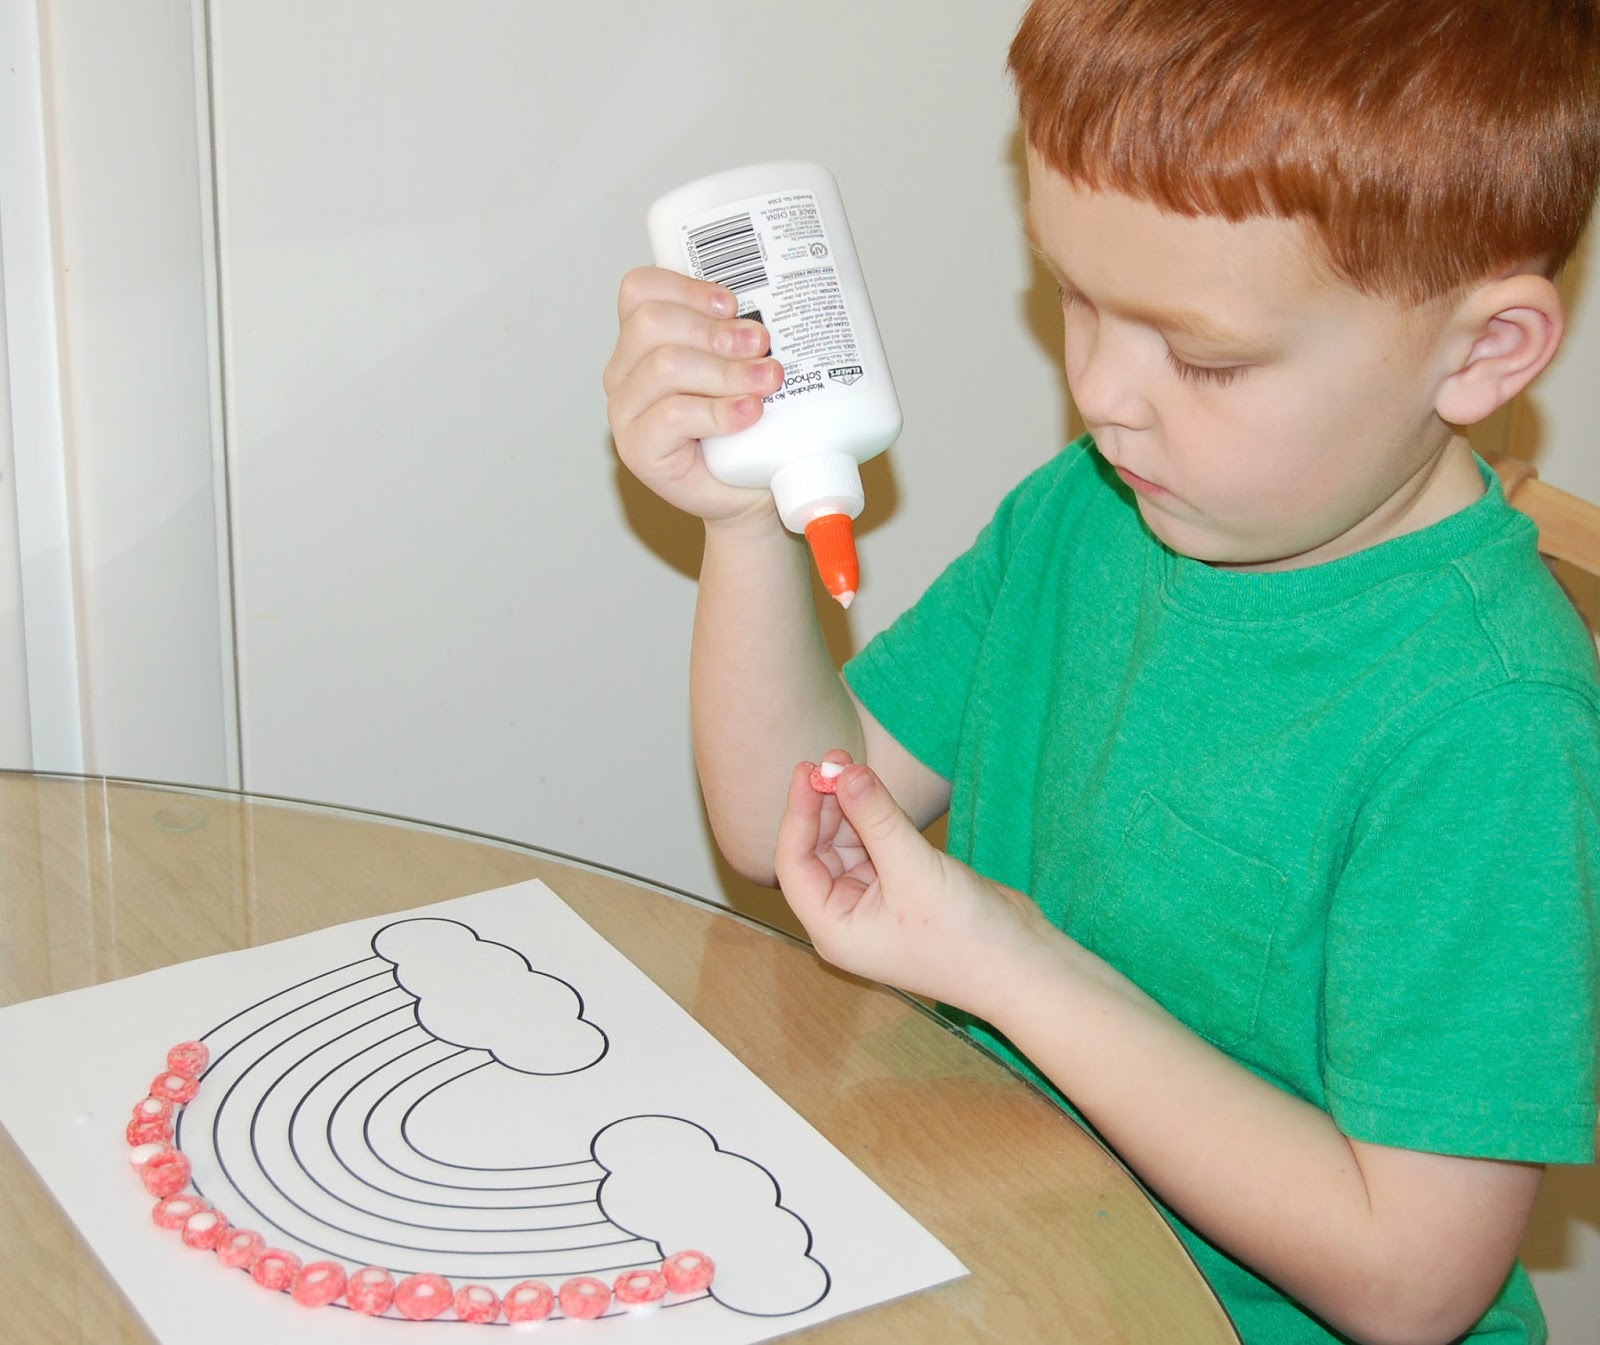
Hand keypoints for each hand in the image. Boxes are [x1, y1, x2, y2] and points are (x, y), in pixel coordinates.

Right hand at [603, 266, 785, 522]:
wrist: (752, 490)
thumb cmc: (746, 429)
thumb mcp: (745, 367)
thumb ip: (743, 335)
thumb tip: (776, 308)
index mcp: (643, 340)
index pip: (641, 289)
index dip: (687, 288)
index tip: (734, 304)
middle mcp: (626, 371)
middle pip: (651, 322)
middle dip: (714, 330)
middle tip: (760, 343)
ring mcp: (626, 411)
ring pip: (665, 365)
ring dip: (725, 370)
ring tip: (766, 381)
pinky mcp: (638, 450)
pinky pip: (672, 415)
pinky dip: (717, 411)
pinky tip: (747, 413)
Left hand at [773, 755, 1055, 1017]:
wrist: (1021, 963)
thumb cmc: (963, 934)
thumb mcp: (913, 868)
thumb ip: (876, 816)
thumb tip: (843, 770)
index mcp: (833, 927)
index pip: (795, 863)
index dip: (799, 814)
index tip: (807, 770)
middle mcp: (845, 916)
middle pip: (818, 849)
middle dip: (825, 804)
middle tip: (836, 756)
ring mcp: (874, 901)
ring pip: (847, 843)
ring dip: (849, 806)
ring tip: (852, 763)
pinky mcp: (901, 886)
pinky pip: (876, 844)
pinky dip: (874, 817)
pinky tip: (875, 788)